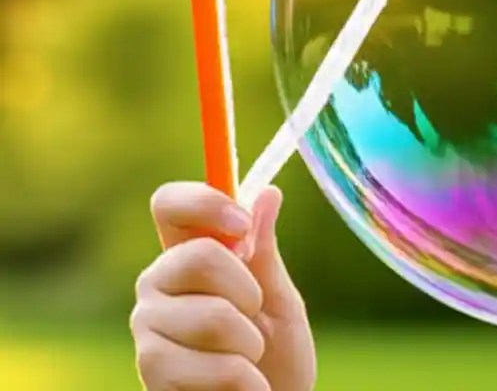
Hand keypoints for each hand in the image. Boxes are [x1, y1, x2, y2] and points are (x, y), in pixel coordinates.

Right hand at [131, 182, 316, 389]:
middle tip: (254, 317)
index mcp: (186, 256)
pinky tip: (240, 388)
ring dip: (251, 344)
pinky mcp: (151, 371)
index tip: (241, 226)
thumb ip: (265, 252)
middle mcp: (157, 286)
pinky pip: (217, 365)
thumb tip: (268, 192)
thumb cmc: (274, 357)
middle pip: (198, 257)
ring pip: (213, 316)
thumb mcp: (280, 300)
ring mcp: (148, 328)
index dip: (204, 203)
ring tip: (248, 360)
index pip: (168, 204)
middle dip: (248, 291)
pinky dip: (247, 380)